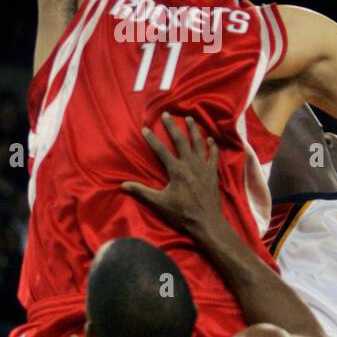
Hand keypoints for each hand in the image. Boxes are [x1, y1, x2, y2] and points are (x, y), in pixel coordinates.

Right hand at [121, 113, 222, 238]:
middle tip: (167, 114)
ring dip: (194, 130)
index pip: (161, 150)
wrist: (207, 222)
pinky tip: (210, 139)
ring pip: (199, 143)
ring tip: (190, 118)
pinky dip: (212, 147)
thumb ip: (142, 192)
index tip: (145, 128)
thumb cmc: (182, 214)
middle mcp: (190, 164)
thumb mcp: (160, 204)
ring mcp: (203, 168)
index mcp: (176, 170)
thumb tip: (123, 185)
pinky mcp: (213, 173)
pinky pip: (213, 156)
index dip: (152, 139)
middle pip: (181, 140)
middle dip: (173, 126)